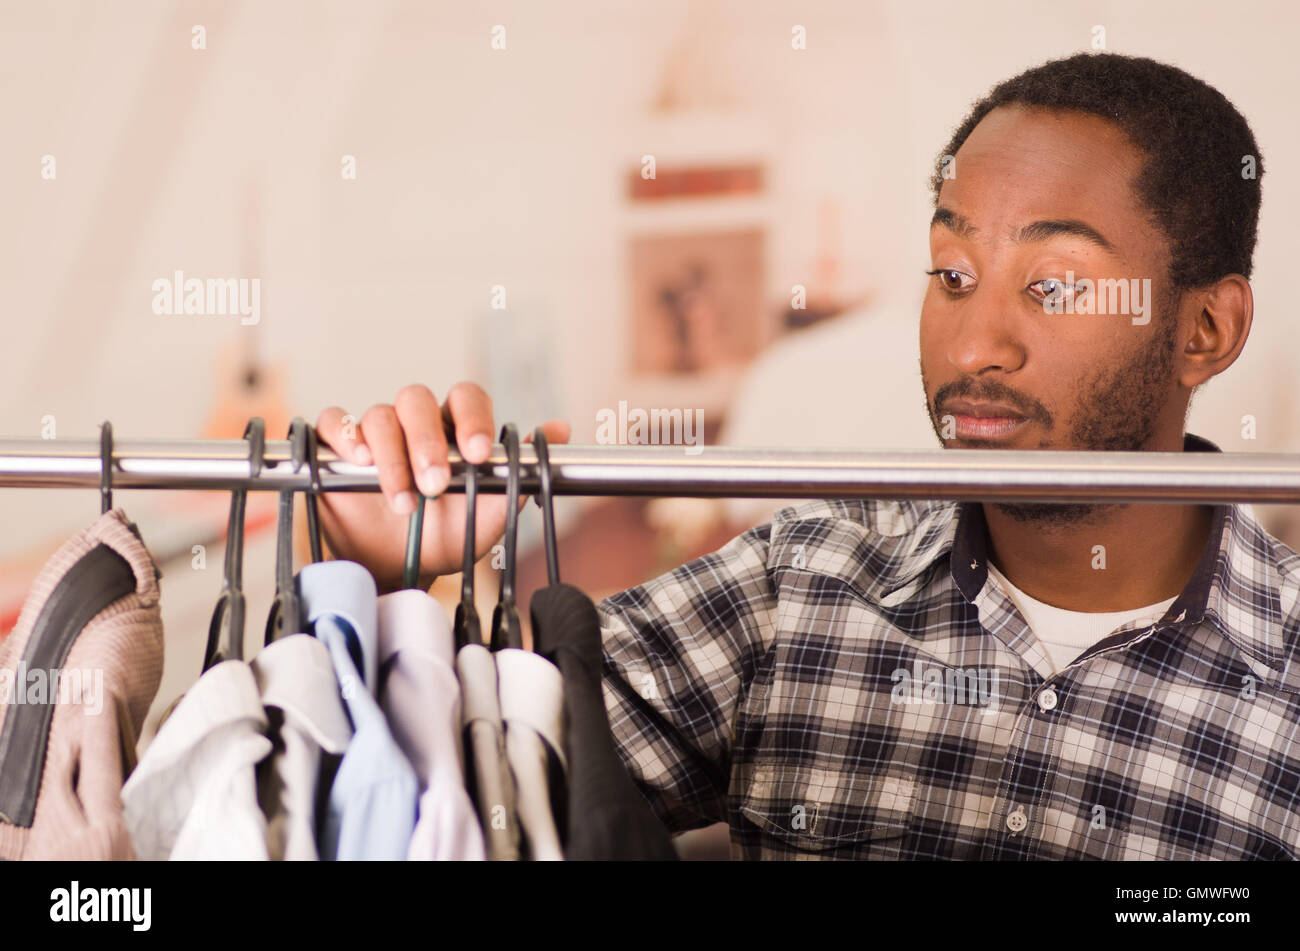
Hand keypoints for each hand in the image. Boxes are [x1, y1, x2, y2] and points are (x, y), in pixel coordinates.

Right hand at [314, 383, 570, 592]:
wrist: (403, 571)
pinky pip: (335, 423)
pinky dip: (345, 436)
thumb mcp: (490, 509)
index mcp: (453, 429)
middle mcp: (414, 425)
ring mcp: (375, 435)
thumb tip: (560, 429)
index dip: (473, 417)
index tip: (480, 454)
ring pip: (379, 416)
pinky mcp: (338, 452)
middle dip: (428, 442)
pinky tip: (360, 461)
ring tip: (405, 503)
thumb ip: (520, 470)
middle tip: (437, 484)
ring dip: (392, 458)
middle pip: (415, 400)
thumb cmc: (448, 534)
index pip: (465, 398)